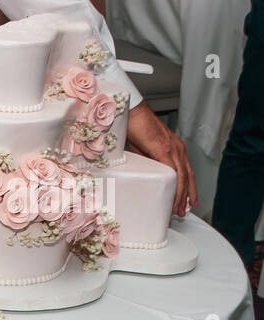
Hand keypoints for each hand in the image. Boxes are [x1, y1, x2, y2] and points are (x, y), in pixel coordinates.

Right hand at [126, 102, 196, 216]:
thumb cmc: (133, 125)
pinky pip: (174, 172)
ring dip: (183, 194)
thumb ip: (147, 160)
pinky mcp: (164, 149)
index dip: (187, 185)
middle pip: (188, 175)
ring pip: (184, 176)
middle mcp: (177, 148)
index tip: (186, 199)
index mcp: (173, 147)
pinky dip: (176, 186)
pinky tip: (175, 197)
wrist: (130, 111)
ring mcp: (173, 148)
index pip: (185, 169)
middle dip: (189, 194)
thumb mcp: (141, 148)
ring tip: (180, 209)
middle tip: (187, 209)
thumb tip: (146, 172)